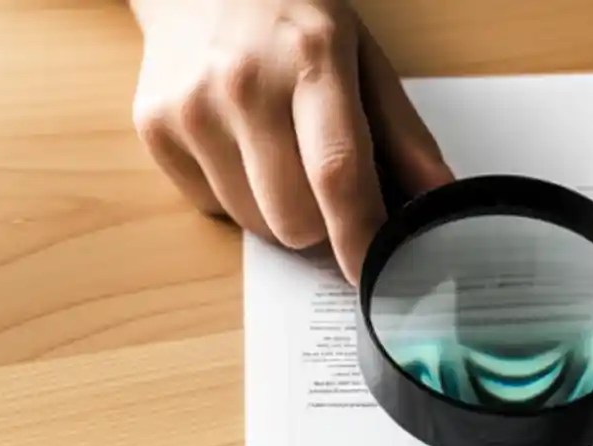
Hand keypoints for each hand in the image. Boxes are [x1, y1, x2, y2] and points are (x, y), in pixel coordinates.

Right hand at [128, 0, 453, 283]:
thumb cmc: (290, 15)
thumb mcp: (363, 54)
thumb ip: (403, 133)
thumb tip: (439, 200)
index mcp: (311, 59)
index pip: (338, 175)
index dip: (361, 237)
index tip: (378, 273)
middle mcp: (244, 86)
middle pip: (294, 220)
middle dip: (323, 226)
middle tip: (328, 186)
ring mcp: (190, 109)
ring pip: (255, 224)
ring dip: (280, 211)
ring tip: (280, 152)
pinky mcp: (153, 128)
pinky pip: (213, 207)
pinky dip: (237, 194)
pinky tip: (239, 142)